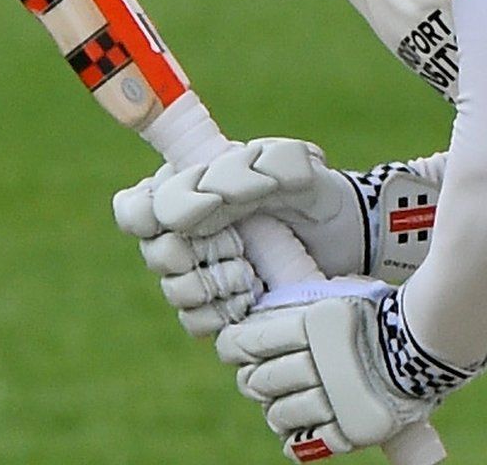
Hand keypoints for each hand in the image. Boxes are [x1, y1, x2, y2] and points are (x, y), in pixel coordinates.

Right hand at [113, 139, 352, 340]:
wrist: (351, 235)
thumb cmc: (314, 188)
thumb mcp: (288, 164)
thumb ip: (243, 169)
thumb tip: (202, 196)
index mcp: (189, 190)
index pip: (135, 209)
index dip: (148, 218)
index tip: (192, 218)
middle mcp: (189, 232)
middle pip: (154, 255)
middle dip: (191, 256)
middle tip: (235, 247)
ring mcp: (205, 272)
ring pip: (176, 292)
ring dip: (212, 286)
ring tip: (250, 275)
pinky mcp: (226, 309)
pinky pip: (198, 323)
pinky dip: (222, 314)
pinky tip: (252, 300)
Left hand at [216, 280, 483, 460]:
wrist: (430, 340)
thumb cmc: (382, 313)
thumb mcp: (339, 296)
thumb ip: (304, 307)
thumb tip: (265, 310)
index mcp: (308, 324)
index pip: (246, 341)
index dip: (233, 347)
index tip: (234, 347)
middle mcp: (315, 362)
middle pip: (259, 380)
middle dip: (254, 378)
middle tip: (259, 375)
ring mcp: (332, 399)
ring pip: (279, 412)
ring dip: (276, 408)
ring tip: (282, 402)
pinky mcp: (349, 428)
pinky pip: (306, 441)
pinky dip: (295, 439)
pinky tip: (294, 430)